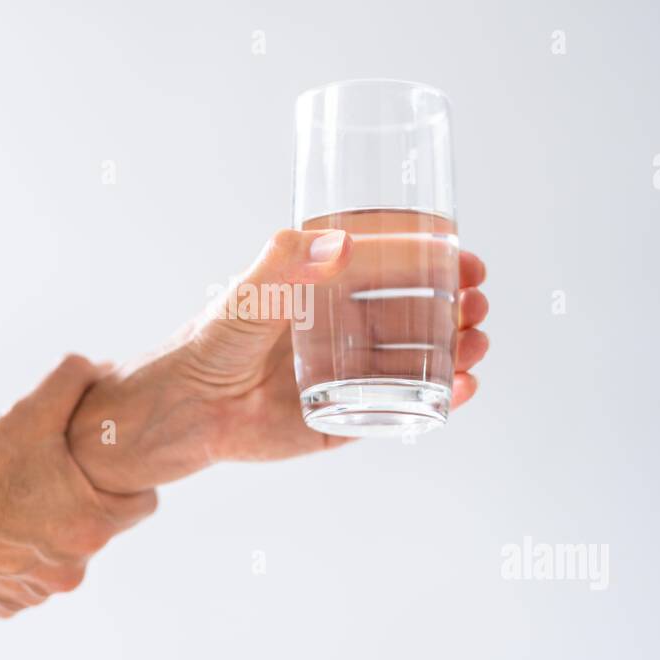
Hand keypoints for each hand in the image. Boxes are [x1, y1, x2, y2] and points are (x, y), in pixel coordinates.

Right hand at [0, 355, 156, 616]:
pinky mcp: (5, 606)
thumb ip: (74, 380)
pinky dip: (15, 560)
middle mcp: (72, 571)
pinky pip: (25, 580)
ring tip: (16, 504)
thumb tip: (102, 365)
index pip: (143, 503)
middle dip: (82, 505)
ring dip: (49, 535)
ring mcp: (37, 593)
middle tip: (49, 477)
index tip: (97, 466)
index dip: (123, 481)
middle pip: (100, 530)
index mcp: (93, 526)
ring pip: (62, 557)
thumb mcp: (28, 413)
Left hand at [67, 229, 489, 492]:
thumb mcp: (244, 296)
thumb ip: (282, 266)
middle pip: (416, 310)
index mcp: (323, 288)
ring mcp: (348, 373)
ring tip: (477, 343)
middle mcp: (342, 327)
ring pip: (417, 357)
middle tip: (478, 305)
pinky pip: (401, 407)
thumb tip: (338, 242)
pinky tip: (461, 388)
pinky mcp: (346, 417)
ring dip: (455, 348)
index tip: (467, 258)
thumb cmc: (206, 344)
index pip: (392, 266)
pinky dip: (438, 397)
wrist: (181, 415)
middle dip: (456, 305)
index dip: (435, 260)